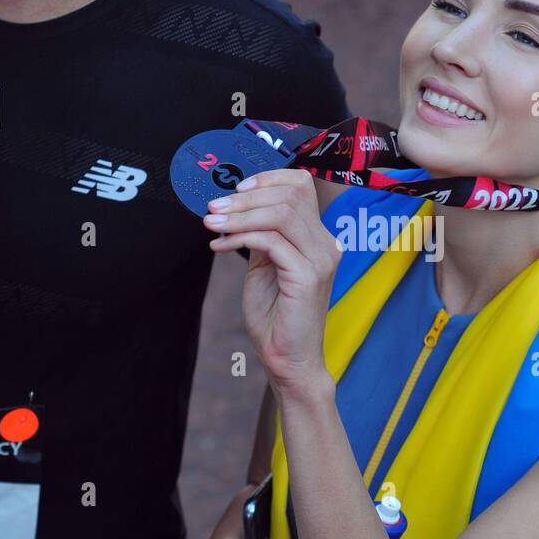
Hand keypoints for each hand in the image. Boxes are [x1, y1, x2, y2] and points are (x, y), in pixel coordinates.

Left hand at [203, 169, 338, 393]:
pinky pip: (271, 241)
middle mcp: (326, 244)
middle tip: (213, 207)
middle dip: (245, 197)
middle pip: (290, 195)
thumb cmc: (275, 315)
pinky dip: (240, 238)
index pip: (302, 186)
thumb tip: (236, 205)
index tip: (235, 190)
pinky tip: (220, 246)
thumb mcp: (264, 265)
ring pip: (281, 213)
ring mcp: (321, 259)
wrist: (287, 359)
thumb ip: (260, 234)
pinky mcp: (308, 276)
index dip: (267, 179)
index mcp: (318, 238)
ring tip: (211, 223)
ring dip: (240, 215)